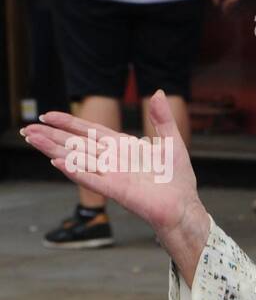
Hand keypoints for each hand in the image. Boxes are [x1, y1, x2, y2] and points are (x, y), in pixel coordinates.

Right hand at [20, 90, 205, 237]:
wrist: (184, 207)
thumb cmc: (178, 180)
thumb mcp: (171, 142)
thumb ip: (161, 119)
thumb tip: (156, 92)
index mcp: (122, 148)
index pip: (89, 131)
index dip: (68, 123)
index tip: (47, 116)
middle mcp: (112, 160)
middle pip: (76, 144)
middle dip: (51, 136)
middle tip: (27, 129)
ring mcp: (112, 175)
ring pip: (78, 159)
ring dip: (54, 150)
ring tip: (32, 140)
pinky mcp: (118, 191)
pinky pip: (92, 179)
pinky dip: (75, 171)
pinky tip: (57, 162)